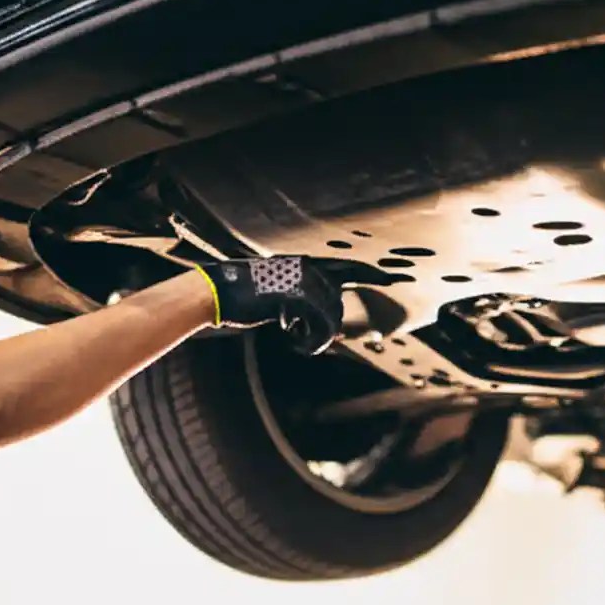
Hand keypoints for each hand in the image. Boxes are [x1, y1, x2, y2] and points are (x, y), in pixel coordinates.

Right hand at [203, 257, 410, 353]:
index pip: (344, 265)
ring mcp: (300, 279)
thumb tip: (324, 321)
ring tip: (302, 342)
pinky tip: (295, 341)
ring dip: (320, 336)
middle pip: (337, 300)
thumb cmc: (240, 295)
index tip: (390, 278)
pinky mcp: (293, 296)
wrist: (214, 292)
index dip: (368, 271)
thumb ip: (300, 300)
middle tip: (314, 340)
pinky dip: (310, 340)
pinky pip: (318, 323)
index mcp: (302, 262)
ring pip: (331, 313)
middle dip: (331, 325)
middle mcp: (305, 267)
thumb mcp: (273, 291)